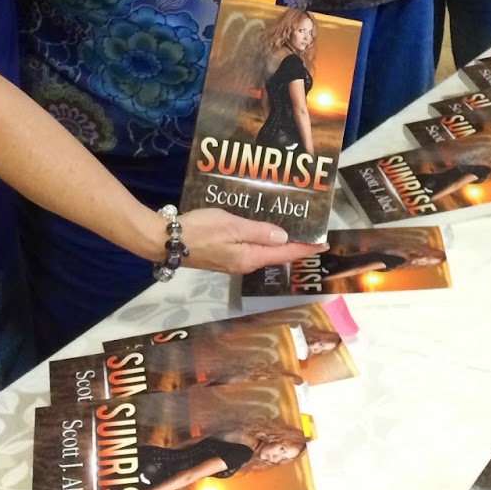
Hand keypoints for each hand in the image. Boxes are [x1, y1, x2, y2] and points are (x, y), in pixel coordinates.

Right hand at [176, 207, 322, 274]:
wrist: (167, 241)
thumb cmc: (200, 230)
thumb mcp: (232, 226)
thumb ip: (259, 232)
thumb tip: (284, 238)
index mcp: (249, 257)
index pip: (285, 253)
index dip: (305, 248)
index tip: (324, 243)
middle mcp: (245, 263)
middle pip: (277, 255)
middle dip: (296, 245)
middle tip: (311, 232)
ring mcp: (234, 261)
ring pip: (264, 252)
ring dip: (280, 242)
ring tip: (294, 229)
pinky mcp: (224, 256)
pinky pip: (251, 248)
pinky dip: (264, 240)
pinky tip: (265, 229)